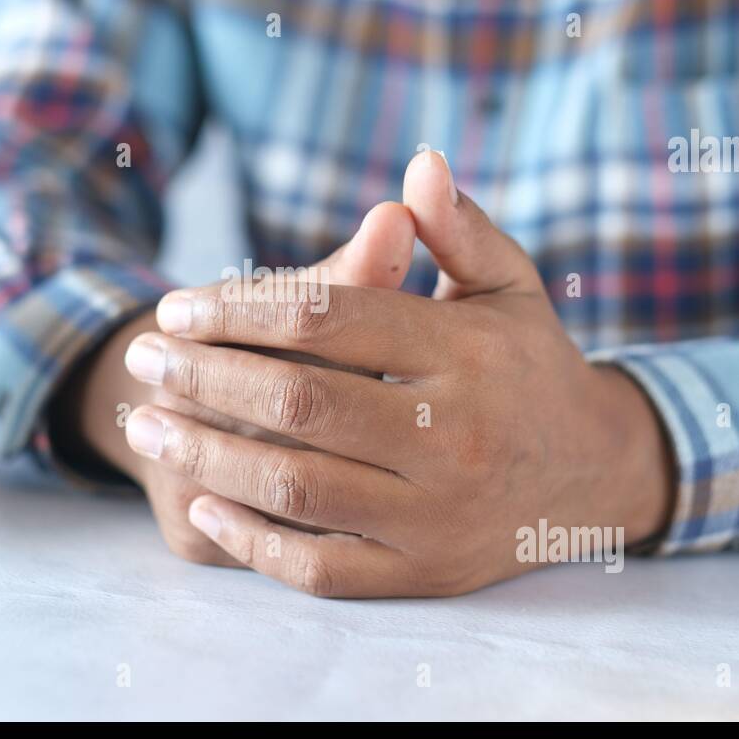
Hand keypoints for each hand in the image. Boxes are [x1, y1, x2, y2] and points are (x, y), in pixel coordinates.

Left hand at [122, 151, 673, 595]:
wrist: (597, 476)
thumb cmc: (531, 367)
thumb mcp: (510, 288)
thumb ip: (461, 229)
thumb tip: (419, 163)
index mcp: (468, 352)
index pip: (327, 319)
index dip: (238, 309)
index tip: (175, 308)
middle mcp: (454, 437)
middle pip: (298, 402)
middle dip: (203, 377)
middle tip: (140, 359)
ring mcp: (437, 516)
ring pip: (296, 488)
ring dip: (204, 455)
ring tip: (143, 423)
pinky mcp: (423, 575)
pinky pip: (321, 569)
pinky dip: (252, 541)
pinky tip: (201, 504)